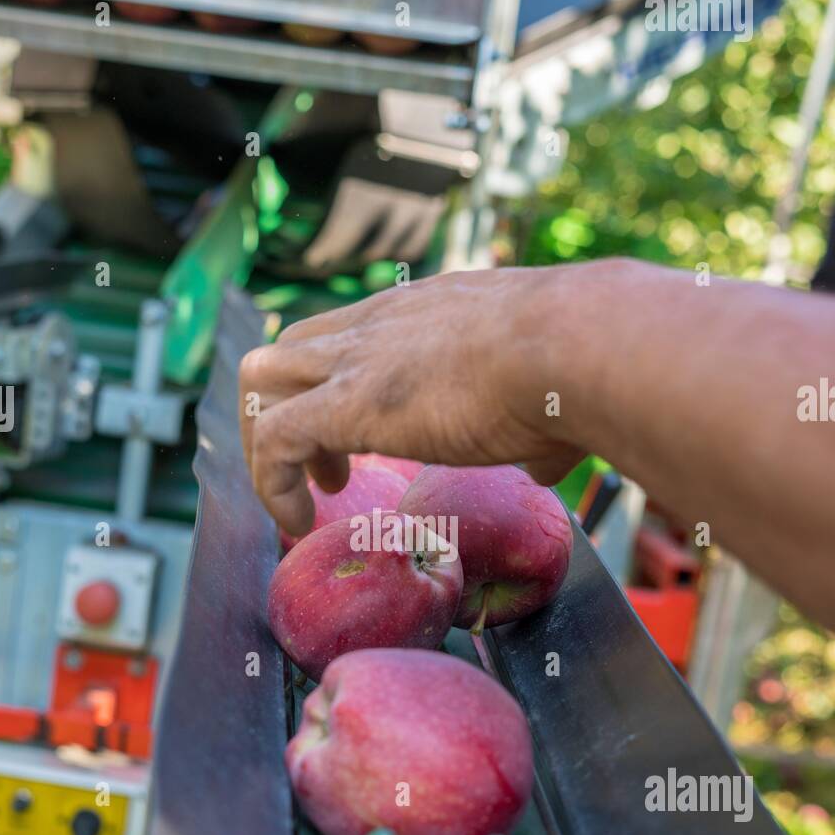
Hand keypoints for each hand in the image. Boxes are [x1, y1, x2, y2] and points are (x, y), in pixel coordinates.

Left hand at [239, 267, 585, 535]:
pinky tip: (299, 520)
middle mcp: (376, 325)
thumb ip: (535, 431)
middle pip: (286, 352)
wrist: (573, 345)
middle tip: (330, 474)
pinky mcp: (345, 404)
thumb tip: (547, 466)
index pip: (346, 335)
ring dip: (269, 443)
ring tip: (308, 499)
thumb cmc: (575, 367)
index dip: (336, 388)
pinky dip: (271, 484)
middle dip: (290, 413)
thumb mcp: (544, 395)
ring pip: (259, 382)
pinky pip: (273, 440)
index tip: (359, 444)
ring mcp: (355, 361)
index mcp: (420, 315)